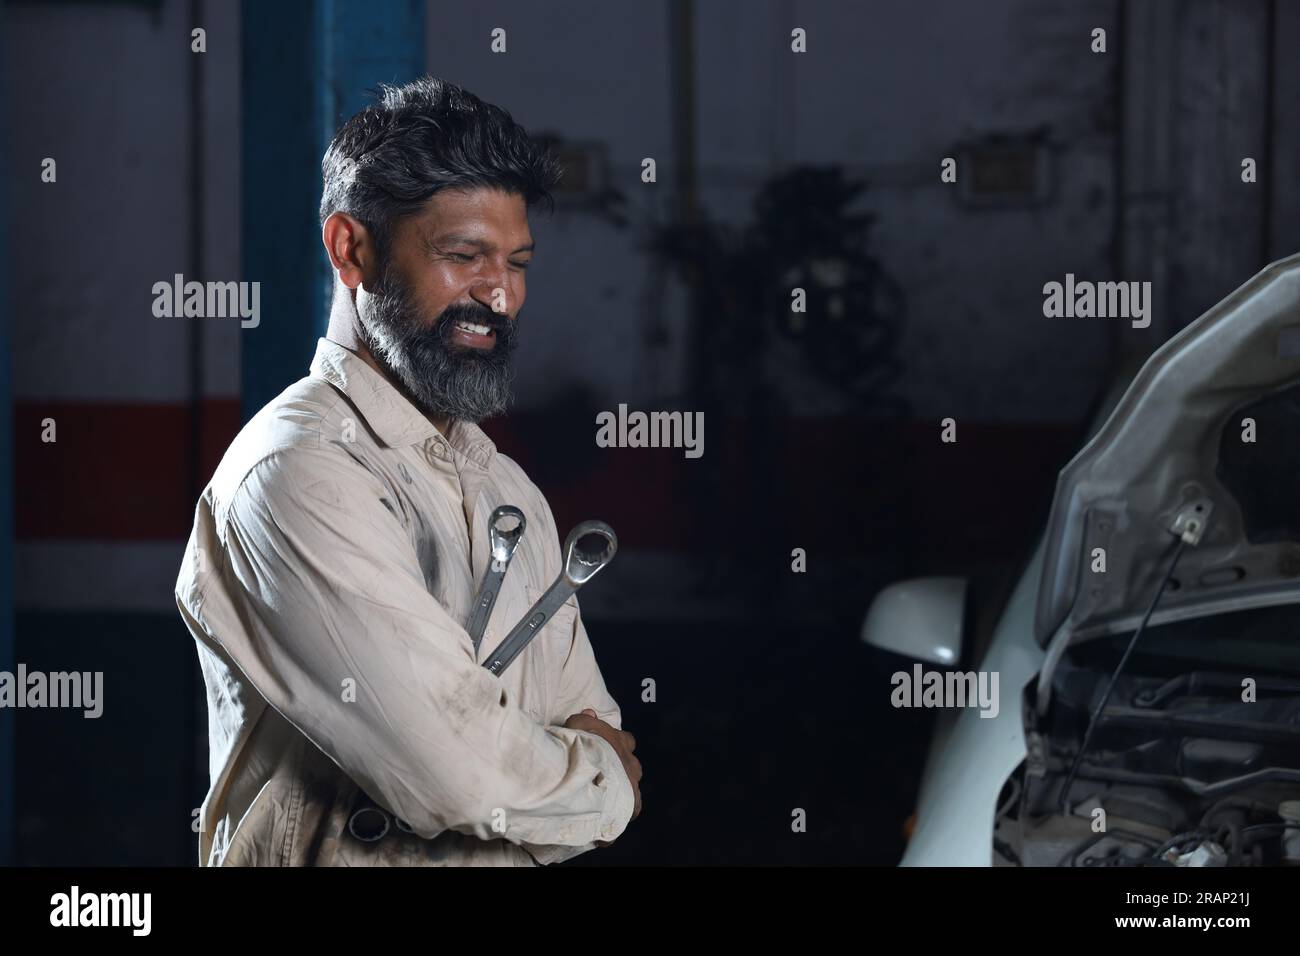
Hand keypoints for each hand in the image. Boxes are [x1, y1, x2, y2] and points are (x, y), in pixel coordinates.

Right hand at [563, 708, 641, 838]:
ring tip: (602, 801)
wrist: (588, 767)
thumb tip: (590, 714)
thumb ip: (585, 719)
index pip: (627, 740)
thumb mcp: (579, 724)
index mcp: (621, 742)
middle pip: (632, 765)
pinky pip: (628, 812)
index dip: (616, 745)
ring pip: (632, 789)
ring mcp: (633, 785)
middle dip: (621, 770)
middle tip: (602, 777)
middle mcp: (631, 763)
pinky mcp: (631, 806)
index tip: (604, 749)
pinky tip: (605, 824)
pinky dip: (618, 816)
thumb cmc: (582, 744)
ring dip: (620, 793)